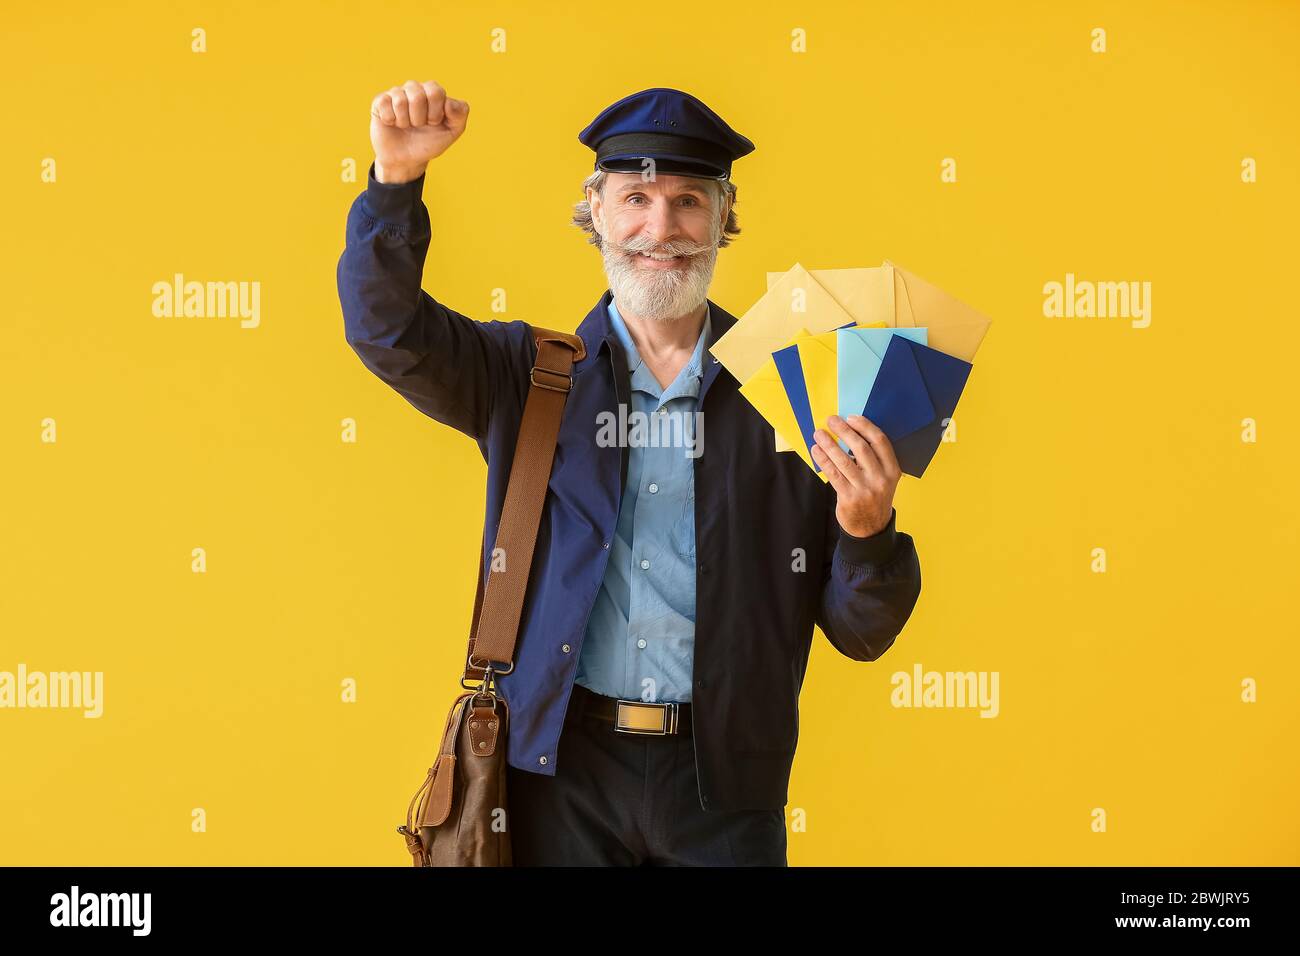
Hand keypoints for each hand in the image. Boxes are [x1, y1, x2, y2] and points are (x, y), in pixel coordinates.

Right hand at [369, 79, 469, 182]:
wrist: (406, 160)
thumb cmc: (429, 143)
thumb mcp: (452, 132)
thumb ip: (460, 114)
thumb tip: (448, 102)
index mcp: (432, 92)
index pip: (435, 91)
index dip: (435, 113)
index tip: (434, 123)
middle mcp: (414, 89)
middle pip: (417, 94)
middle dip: (419, 118)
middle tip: (418, 126)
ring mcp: (396, 94)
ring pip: (400, 100)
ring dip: (405, 121)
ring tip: (406, 126)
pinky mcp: (380, 102)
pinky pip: (384, 103)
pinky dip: (390, 120)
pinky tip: (393, 124)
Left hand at [811, 415, 900, 538]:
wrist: (871, 528)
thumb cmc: (874, 496)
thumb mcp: (883, 478)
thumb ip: (873, 459)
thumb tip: (849, 433)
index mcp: (892, 470)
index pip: (880, 442)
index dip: (864, 427)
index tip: (851, 417)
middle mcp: (881, 479)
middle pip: (861, 448)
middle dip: (844, 431)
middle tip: (831, 420)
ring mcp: (865, 489)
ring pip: (844, 460)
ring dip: (829, 444)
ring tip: (819, 434)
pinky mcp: (849, 498)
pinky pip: (833, 474)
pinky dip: (823, 460)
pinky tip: (816, 450)